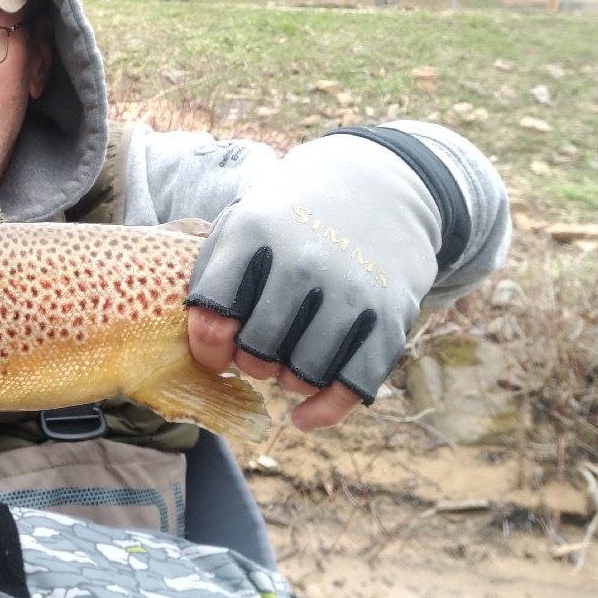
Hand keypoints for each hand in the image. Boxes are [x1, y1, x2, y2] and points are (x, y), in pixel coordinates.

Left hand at [186, 130, 458, 430]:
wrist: (383, 182)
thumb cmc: (294, 215)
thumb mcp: (245, 220)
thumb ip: (215, 277)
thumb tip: (206, 347)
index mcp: (256, 234)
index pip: (214, 314)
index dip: (207, 346)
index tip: (215, 349)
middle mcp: (304, 262)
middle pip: (258, 353)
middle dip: (251, 362)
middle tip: (258, 347)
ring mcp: (352, 291)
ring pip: (302, 375)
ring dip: (287, 379)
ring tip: (288, 355)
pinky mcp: (391, 316)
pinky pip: (351, 386)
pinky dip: (323, 411)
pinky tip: (302, 415)